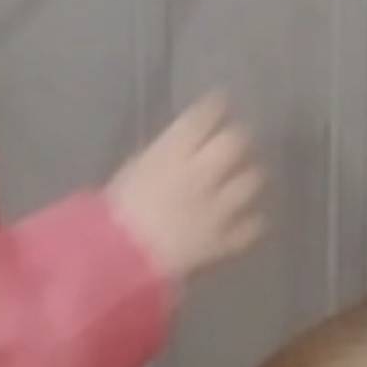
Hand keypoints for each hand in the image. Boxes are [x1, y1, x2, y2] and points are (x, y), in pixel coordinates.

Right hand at [107, 96, 266, 282]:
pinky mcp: (226, 239)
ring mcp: (219, 207)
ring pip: (253, 180)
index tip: (220, 105)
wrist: (118, 262)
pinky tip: (246, 222)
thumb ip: (160, 159)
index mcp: (172, 152)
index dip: (216, 107)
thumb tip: (177, 154)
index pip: (205, 116)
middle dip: (239, 141)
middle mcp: (202, 172)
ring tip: (242, 185)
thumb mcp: (131, 173)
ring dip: (248, 180)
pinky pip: (254, 226)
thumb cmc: (112, 215)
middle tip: (236, 147)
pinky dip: (251, 223)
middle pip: (237, 142)